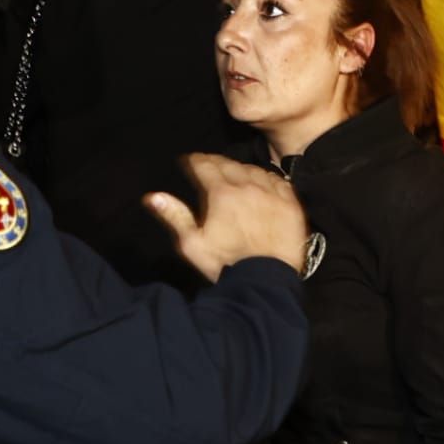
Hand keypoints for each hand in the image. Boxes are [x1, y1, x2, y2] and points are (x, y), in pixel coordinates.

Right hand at [147, 153, 307, 281]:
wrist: (265, 282)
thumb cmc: (225, 264)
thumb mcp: (192, 244)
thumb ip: (175, 216)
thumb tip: (152, 196)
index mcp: (222, 194)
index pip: (205, 166)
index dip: (195, 161)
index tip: (189, 161)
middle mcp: (248, 186)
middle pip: (229, 164)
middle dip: (216, 162)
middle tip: (209, 165)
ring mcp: (272, 193)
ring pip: (254, 170)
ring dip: (240, 169)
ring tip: (234, 173)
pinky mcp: (290, 203)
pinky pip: (277, 180)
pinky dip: (265, 178)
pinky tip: (261, 182)